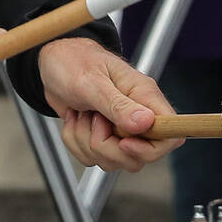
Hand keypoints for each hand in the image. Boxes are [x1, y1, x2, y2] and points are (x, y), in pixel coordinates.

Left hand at [38, 37, 183, 172]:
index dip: (151, 149)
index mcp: (143, 95)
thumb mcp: (92, 81)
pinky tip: (74, 118)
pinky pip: (92, 158)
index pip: (170, 134)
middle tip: (93, 119)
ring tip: (80, 113)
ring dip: (87, 141)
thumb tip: (147, 123)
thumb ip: (118, 104)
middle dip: (107, 147)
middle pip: (138, 157)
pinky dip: (76, 142)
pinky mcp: (102, 136)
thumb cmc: (73, 61)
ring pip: (113, 161)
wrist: (51, 62)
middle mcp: (136, 114)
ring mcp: (119, 128)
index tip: (123, 142)